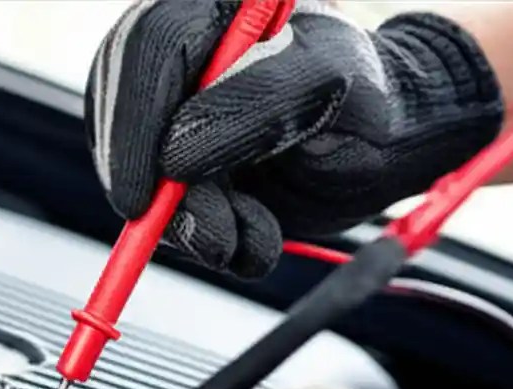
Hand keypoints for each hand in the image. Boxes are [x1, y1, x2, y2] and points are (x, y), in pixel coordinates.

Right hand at [84, 0, 503, 278]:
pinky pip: (164, 213)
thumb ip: (261, 101)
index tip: (143, 195)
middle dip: (155, 188)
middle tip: (201, 231)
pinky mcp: (176, 168)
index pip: (149, 47)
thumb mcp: (333, 82)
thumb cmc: (371, 96)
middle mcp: (181, 59)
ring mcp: (171, 116)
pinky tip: (252, 236)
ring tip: (252, 235)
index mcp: (215, 8)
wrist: (393, 145)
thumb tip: (176, 153)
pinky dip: (209, 240)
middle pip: (120, 114)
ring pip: (136, 173)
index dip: (134, 123)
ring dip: (191, 225)